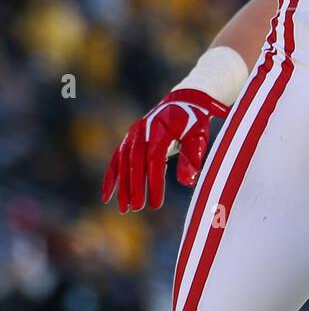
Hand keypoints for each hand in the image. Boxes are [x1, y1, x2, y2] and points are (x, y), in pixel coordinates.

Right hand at [102, 89, 229, 213]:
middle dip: (135, 187)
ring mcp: (133, 135)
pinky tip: (107, 195)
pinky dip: (111, 177)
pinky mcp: (128, 140)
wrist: (182, 102)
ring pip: (123, 163)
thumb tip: (186, 182)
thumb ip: (193, 157)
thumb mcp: (199, 136)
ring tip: (123, 208)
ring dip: (122, 186)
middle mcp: (143, 131)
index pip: (155, 159)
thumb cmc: (193, 122)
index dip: (154, 182)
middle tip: (137, 208)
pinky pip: (116, 160)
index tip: (156, 203)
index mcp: (161, 128)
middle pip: (135, 163)